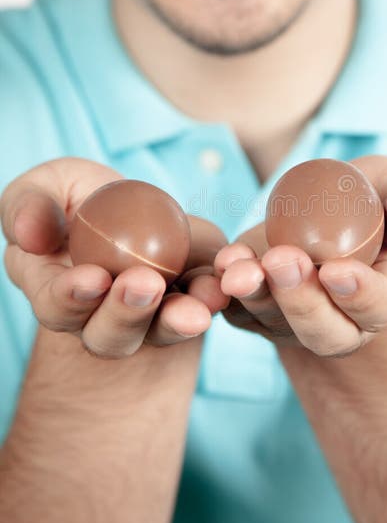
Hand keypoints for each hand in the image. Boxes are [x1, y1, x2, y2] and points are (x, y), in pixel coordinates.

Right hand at [1, 158, 228, 358]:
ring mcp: (147, 319)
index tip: (92, 278)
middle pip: (109, 335)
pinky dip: (212, 298)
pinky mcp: (188, 303)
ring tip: (195, 308)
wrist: (130, 204)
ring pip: (158, 332)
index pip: (58, 308)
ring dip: (177, 321)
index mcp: (56, 294)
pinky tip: (222, 287)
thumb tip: (28, 235)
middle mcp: (99, 320)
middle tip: (145, 285)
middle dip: (127, 314)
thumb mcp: (45, 187)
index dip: (71, 298)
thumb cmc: (74, 197)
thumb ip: (28, 206)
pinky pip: (201, 307)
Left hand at [204, 156, 386, 357]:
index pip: (381, 309)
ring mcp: (297, 321)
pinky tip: (221, 263)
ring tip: (239, 266)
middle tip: (283, 261)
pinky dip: (223, 288)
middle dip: (301, 303)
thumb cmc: (379, 199)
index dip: (361, 296)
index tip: (336, 270)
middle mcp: (344, 322)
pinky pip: (238, 309)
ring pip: (274, 322)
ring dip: (256, 294)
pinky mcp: (258, 310)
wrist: (330, 206)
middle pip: (324, 334)